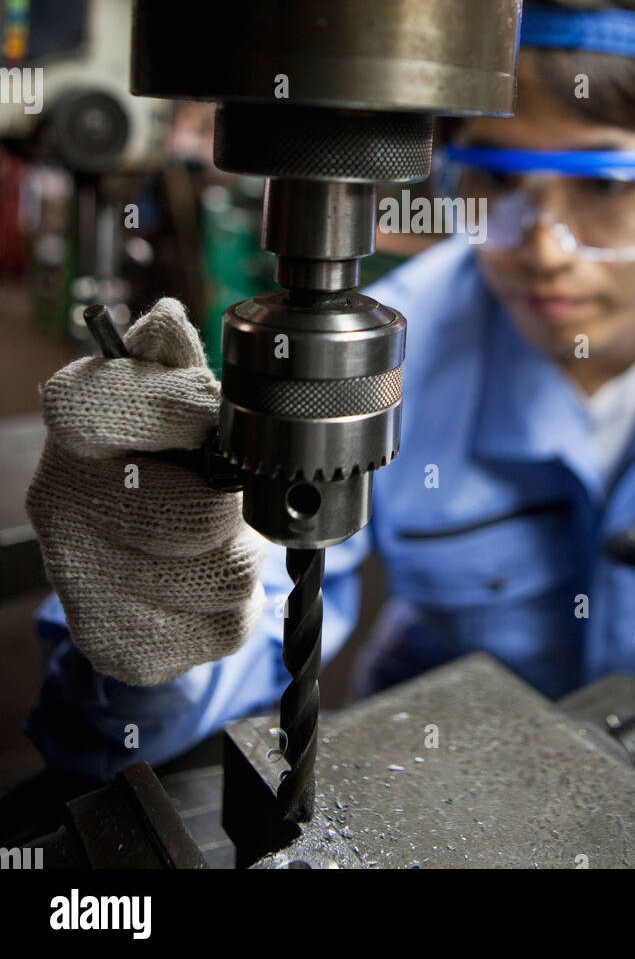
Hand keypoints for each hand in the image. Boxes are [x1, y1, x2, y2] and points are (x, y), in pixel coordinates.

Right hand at [26, 298, 265, 685]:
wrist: (122, 567)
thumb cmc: (154, 463)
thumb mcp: (160, 398)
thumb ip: (170, 359)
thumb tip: (165, 319)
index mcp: (71, 433)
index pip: (111, 405)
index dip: (181, 407)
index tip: (215, 417)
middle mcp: (62, 507)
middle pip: (195, 513)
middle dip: (230, 506)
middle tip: (221, 497)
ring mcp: (84, 584)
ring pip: (225, 574)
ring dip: (242, 556)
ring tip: (215, 541)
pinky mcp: (119, 644)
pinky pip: (226, 627)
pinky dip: (235, 608)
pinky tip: (202, 586)